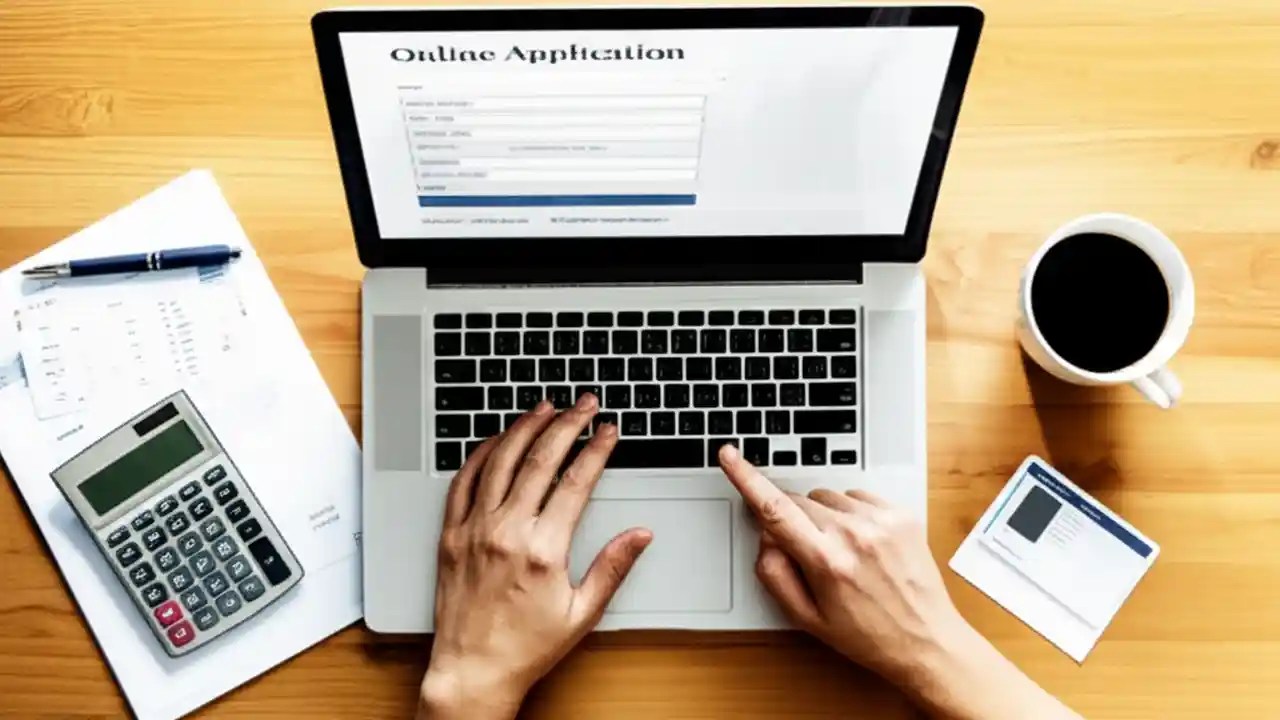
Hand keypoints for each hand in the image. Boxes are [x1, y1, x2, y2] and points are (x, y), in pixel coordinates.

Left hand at [420, 396, 651, 719]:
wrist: (472, 671)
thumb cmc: (526, 648)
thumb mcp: (582, 612)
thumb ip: (613, 567)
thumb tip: (640, 535)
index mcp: (543, 550)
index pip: (576, 481)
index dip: (596, 448)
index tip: (608, 430)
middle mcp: (507, 532)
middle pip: (540, 459)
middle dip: (567, 424)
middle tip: (583, 404)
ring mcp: (475, 530)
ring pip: (501, 461)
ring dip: (524, 427)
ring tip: (544, 408)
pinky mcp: (451, 535)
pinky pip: (464, 481)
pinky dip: (482, 454)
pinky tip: (497, 440)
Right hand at [718, 445, 1081, 719]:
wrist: (927, 640)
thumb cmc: (868, 635)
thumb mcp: (808, 618)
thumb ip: (775, 574)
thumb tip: (764, 537)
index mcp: (826, 562)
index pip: (775, 509)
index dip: (747, 479)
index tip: (730, 457)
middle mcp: (854, 535)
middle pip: (799, 501)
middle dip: (793, 520)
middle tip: (811, 555)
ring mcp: (880, 521)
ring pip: (827, 497)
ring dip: (824, 516)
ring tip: (843, 553)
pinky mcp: (900, 515)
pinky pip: (857, 496)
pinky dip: (851, 513)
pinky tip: (862, 542)